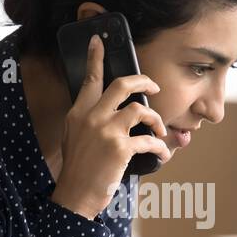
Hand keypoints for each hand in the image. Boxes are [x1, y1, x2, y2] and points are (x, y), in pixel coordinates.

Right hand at [51, 34, 171, 218]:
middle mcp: (92, 117)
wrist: (75, 195)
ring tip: (160, 130)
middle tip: (154, 86)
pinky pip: (149, 140)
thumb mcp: (74, 137)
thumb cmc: (78, 169)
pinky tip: (162, 154)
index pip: (90, 79)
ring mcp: (106, 131)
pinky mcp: (120, 148)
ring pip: (140, 109)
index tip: (99, 41)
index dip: (96, 57)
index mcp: (79, 113)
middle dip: (144, 80)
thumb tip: (110, 112)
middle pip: (122, 84)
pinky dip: (160, 147)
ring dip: (156, 119)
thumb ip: (88, 120)